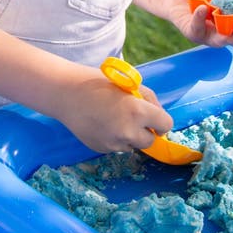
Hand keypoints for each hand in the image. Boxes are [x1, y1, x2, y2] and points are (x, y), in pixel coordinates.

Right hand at [56, 69, 172, 153]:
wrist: (66, 94)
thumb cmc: (98, 82)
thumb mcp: (128, 84)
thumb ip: (148, 99)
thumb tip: (160, 115)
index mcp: (137, 111)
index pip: (166, 125)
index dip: (161, 121)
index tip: (154, 118)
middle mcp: (128, 131)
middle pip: (150, 141)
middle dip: (146, 130)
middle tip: (133, 117)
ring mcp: (114, 143)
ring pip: (133, 145)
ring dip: (130, 136)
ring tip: (113, 119)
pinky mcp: (102, 149)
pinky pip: (117, 147)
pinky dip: (115, 138)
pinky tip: (102, 124)